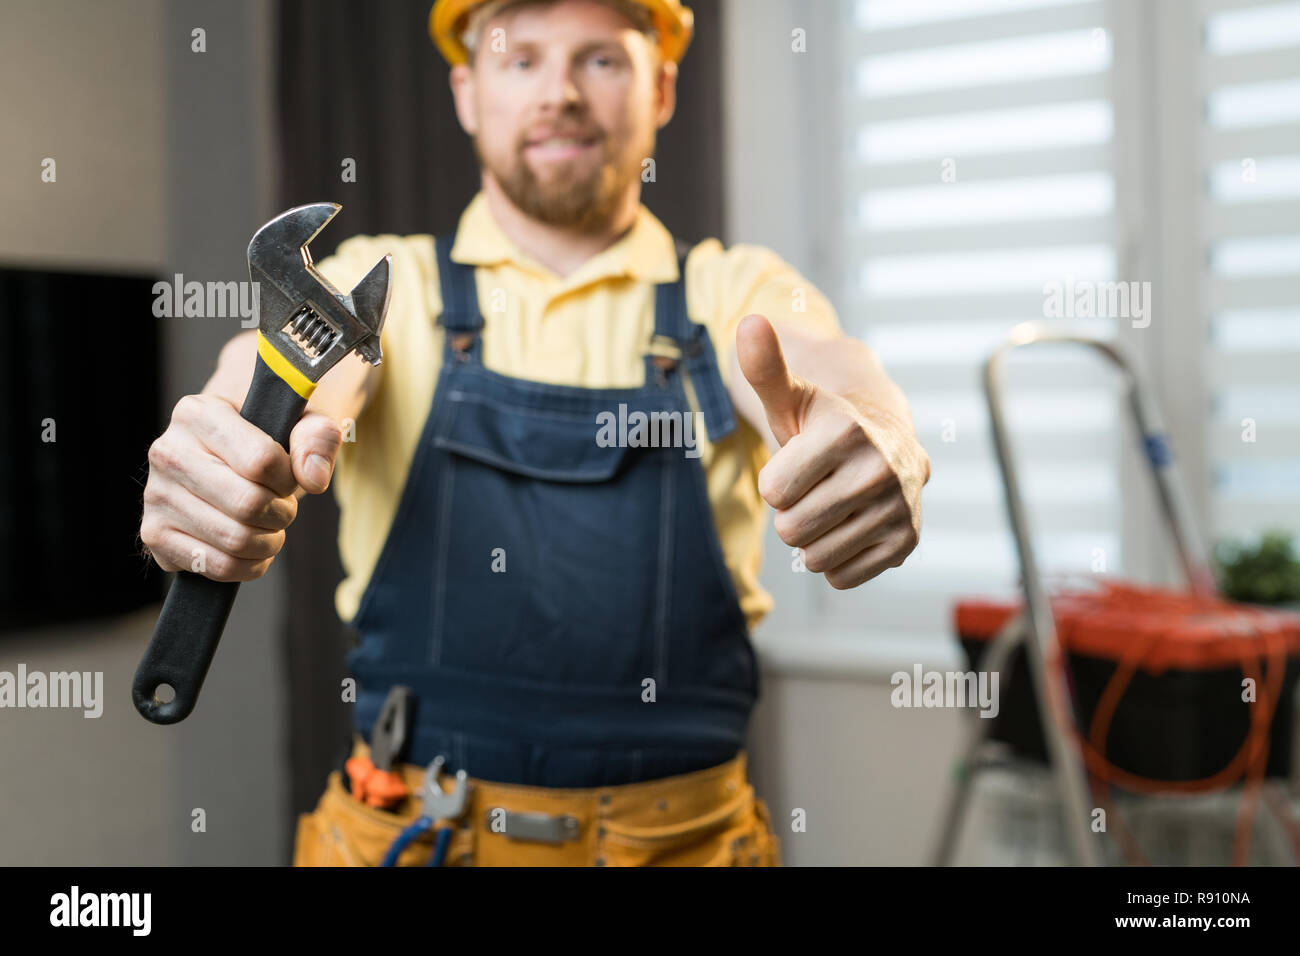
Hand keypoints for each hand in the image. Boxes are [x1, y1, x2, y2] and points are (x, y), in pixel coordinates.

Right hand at [139, 392, 341, 581]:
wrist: (228, 457)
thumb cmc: (268, 435)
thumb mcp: (302, 421)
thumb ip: (318, 437)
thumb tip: (312, 479)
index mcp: (197, 414)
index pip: (261, 460)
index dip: (289, 478)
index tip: (288, 477)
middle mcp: (167, 453)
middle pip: (248, 504)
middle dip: (282, 512)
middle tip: (283, 505)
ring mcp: (155, 496)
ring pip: (235, 539)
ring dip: (270, 541)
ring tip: (270, 525)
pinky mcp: (156, 535)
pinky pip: (218, 566)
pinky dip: (250, 565)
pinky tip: (253, 548)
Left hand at [736, 314, 928, 588]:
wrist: (882, 437)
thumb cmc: (821, 420)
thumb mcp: (789, 396)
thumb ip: (764, 366)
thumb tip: (747, 322)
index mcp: (845, 431)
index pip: (773, 492)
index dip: (776, 481)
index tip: (798, 460)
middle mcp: (880, 467)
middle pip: (791, 529)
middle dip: (792, 512)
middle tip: (814, 486)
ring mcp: (899, 507)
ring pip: (814, 558)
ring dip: (812, 538)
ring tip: (832, 503)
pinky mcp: (907, 541)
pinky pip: (841, 576)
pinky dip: (837, 558)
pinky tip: (851, 525)